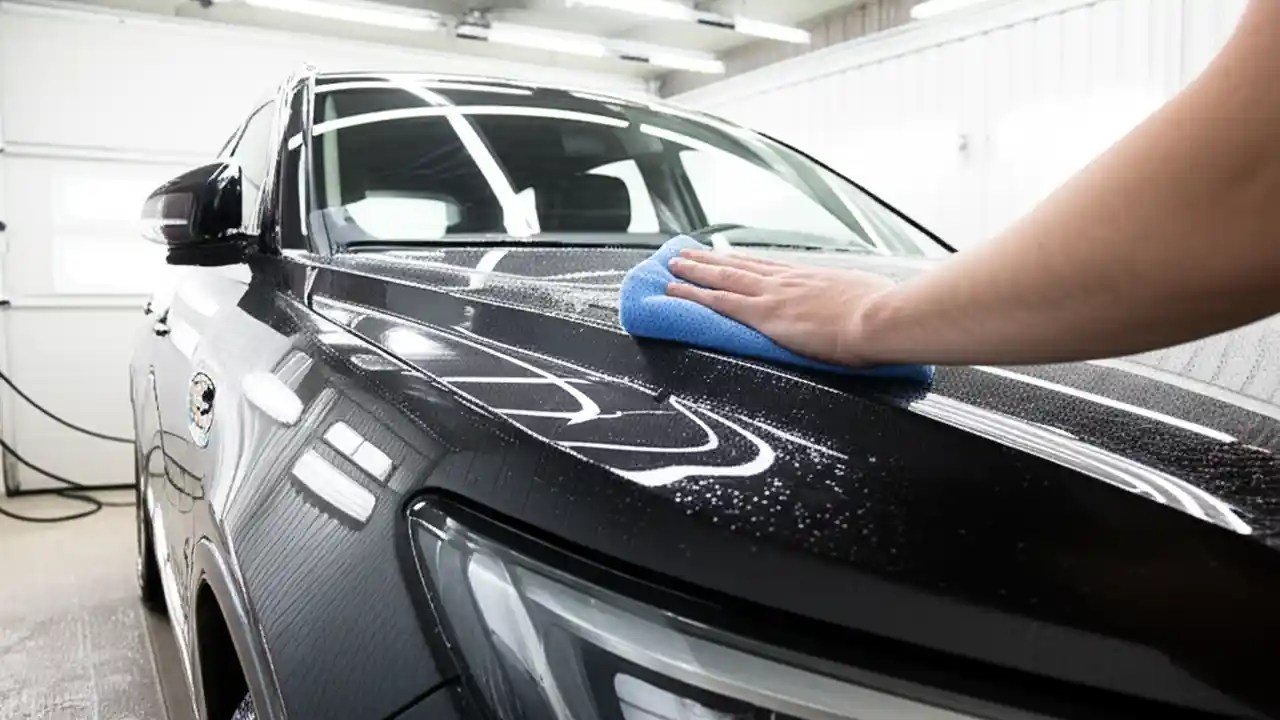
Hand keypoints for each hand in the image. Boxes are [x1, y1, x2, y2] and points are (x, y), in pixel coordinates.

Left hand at [666, 249, 895, 365]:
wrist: (881, 318)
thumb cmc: (882, 311)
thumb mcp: (866, 295)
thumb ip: (850, 298)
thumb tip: (858, 301)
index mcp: (810, 277)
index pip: (766, 266)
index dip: (741, 261)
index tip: (725, 256)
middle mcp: (786, 280)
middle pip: (738, 266)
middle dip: (709, 260)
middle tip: (685, 254)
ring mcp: (773, 295)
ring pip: (722, 277)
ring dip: (695, 271)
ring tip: (672, 266)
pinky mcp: (765, 314)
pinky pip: (720, 302)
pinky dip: (695, 294)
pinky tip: (676, 291)